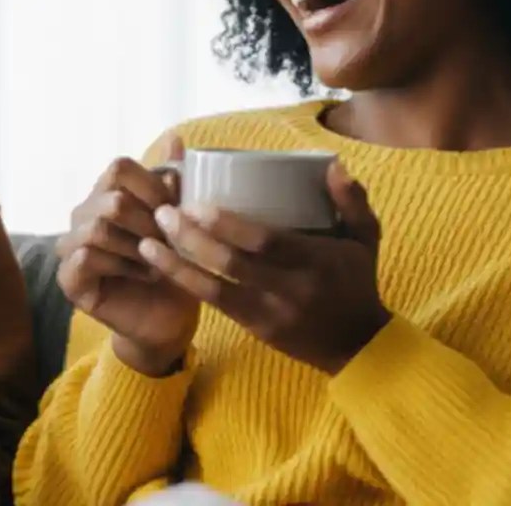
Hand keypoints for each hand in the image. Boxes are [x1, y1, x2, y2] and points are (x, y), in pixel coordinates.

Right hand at [56, 137, 200, 376]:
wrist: (170, 318)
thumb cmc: (176, 265)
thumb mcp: (181, 219)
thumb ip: (174, 179)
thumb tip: (175, 135)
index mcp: (107, 193)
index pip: (119, 167)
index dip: (153, 186)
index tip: (177, 211)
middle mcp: (83, 213)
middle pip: (112, 199)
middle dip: (150, 223)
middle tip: (170, 244)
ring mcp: (71, 244)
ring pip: (98, 227)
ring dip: (138, 246)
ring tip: (161, 261)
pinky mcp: (68, 277)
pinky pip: (88, 256)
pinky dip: (124, 265)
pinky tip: (146, 275)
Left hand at [142, 162, 389, 374]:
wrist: (357, 345)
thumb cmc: (356, 282)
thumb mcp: (364, 238)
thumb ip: (352, 200)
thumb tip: (332, 165)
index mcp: (314, 262)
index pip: (265, 243)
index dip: (228, 225)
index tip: (196, 204)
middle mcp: (289, 289)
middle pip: (232, 264)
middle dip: (192, 240)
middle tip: (162, 213)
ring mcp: (269, 313)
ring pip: (215, 290)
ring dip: (177, 266)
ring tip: (146, 243)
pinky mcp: (256, 329)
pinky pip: (216, 306)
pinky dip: (188, 286)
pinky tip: (163, 268)